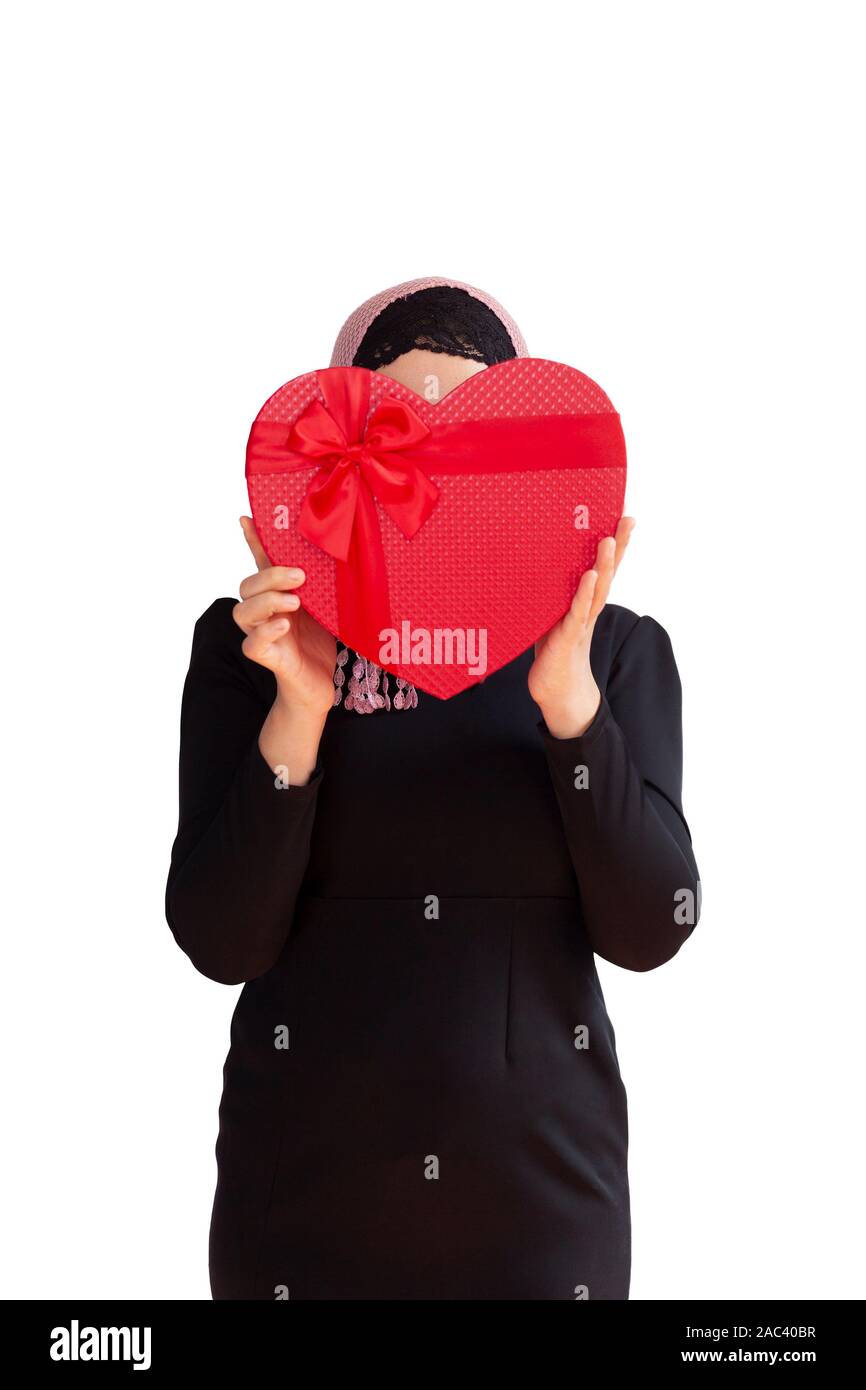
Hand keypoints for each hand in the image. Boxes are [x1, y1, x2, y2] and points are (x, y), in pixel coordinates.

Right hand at [234, 517, 335, 719]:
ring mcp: (264, 636)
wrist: (324, 687)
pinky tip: (282, 625)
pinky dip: (266, 632)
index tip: (247, 518)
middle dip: (270, 576)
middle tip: (299, 576)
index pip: (261, 563)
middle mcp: (265, 613)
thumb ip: (324, 584)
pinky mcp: (268, 659)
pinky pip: (252, 644)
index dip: (253, 541)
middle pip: (247, 585)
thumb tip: (341, 551)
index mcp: (278, 595)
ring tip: (294, 602)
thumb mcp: (329, 606)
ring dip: (267, 601)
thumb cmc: (324, 643)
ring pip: (243, 612)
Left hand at [528, 517, 634, 738]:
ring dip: (603, 564)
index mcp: (585, 601)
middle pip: (607, 572)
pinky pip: (578, 611)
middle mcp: (589, 608)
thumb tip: (528, 562)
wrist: (557, 691)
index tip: (623, 516)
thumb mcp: (549, 614)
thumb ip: (548, 592)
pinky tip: (588, 575)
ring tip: (609, 540)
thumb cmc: (552, 650)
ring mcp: (581, 622)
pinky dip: (583, 593)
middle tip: (627, 519)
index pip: (602, 567)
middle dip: (618, 546)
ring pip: (597, 589)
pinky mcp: (569, 636)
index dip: (615, 544)